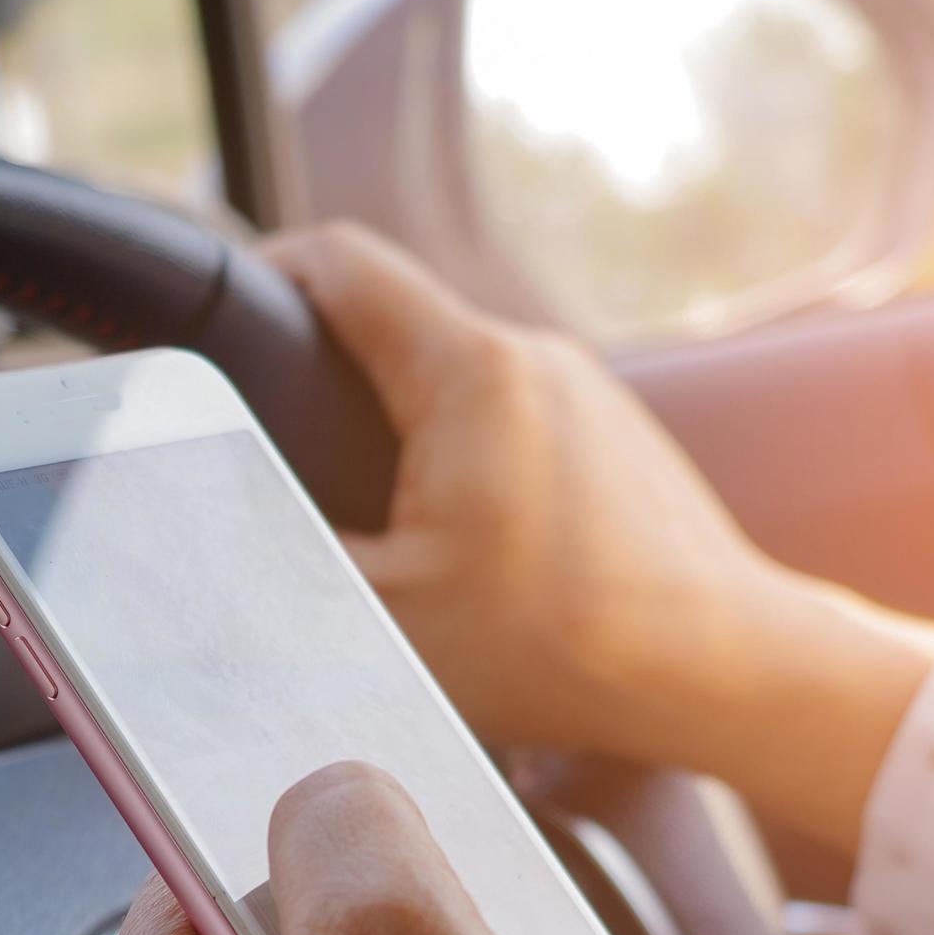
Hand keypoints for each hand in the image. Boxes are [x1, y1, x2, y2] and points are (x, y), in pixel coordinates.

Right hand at [268, 223, 933, 856]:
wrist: (725, 672)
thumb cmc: (570, 648)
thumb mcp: (384, 618)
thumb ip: (284, 557)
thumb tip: (208, 525)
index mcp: (470, 371)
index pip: (338, 262)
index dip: (259, 278)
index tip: (219, 324)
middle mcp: (535, 357)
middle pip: (393, 326)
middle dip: (326, 385)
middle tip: (282, 462)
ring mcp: (585, 394)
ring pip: (455, 381)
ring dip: (402, 434)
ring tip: (377, 524)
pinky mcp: (616, 440)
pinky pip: (512, 424)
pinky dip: (467, 468)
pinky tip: (461, 552)